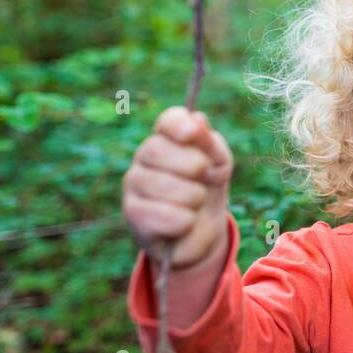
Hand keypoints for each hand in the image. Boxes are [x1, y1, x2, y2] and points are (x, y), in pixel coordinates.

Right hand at [122, 107, 233, 270]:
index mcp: (167, 139)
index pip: (168, 121)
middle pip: (158, 149)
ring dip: (193, 198)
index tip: (192, 133)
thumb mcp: (220, 166)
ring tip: (194, 204)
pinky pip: (164, 214)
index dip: (179, 125)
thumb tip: (197, 120)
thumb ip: (212, 145)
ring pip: (164, 185)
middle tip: (204, 179)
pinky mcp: (132, 213)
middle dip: (193, 166)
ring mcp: (134, 184)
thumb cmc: (207, 192)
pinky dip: (185, 222)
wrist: (201, 232)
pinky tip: (183, 223)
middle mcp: (144, 157)